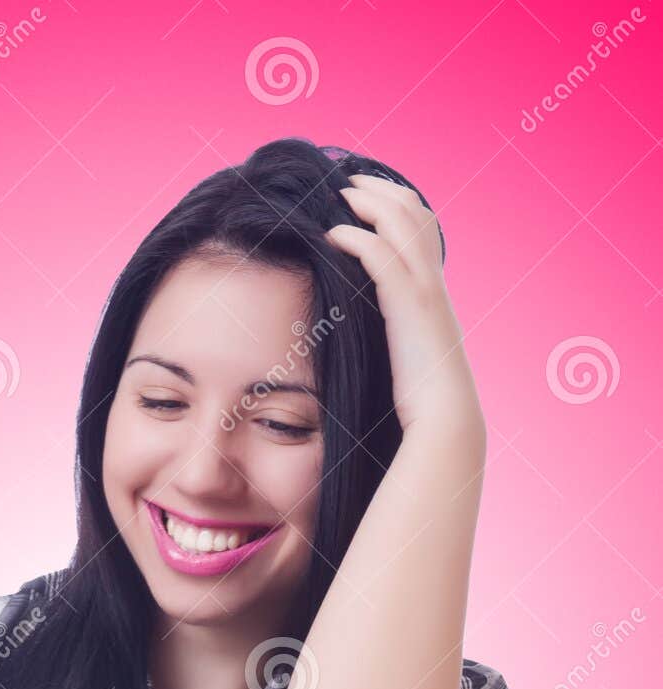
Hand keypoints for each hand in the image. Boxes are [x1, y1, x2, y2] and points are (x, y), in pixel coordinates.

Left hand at [324, 173, 483, 440]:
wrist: (445, 416)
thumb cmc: (422, 396)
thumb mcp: (408, 353)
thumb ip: (395, 330)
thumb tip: (369, 328)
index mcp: (434, 289)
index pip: (421, 226)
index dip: (395, 202)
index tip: (364, 195)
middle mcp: (433, 281)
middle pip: (413, 212)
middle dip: (379, 190)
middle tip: (347, 181)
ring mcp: (425, 290)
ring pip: (400, 224)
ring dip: (367, 203)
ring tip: (338, 195)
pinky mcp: (409, 305)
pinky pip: (382, 257)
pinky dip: (357, 239)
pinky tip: (333, 236)